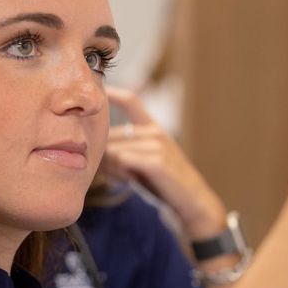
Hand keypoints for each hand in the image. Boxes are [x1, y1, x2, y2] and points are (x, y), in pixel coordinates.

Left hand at [101, 86, 226, 238]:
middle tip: (111, 173)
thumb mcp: (142, 161)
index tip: (100, 86)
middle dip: (103, 155)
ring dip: (111, 167)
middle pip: (111, 135)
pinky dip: (119, 173)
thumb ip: (122, 150)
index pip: (132, 101)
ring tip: (122, 178)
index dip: (114, 92)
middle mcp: (155, 132)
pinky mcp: (157, 161)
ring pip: (113, 150)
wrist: (190, 201)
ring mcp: (157, 145)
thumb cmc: (162, 182)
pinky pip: (122, 161)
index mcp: (152, 128)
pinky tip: (128, 180)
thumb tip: (96, 148)